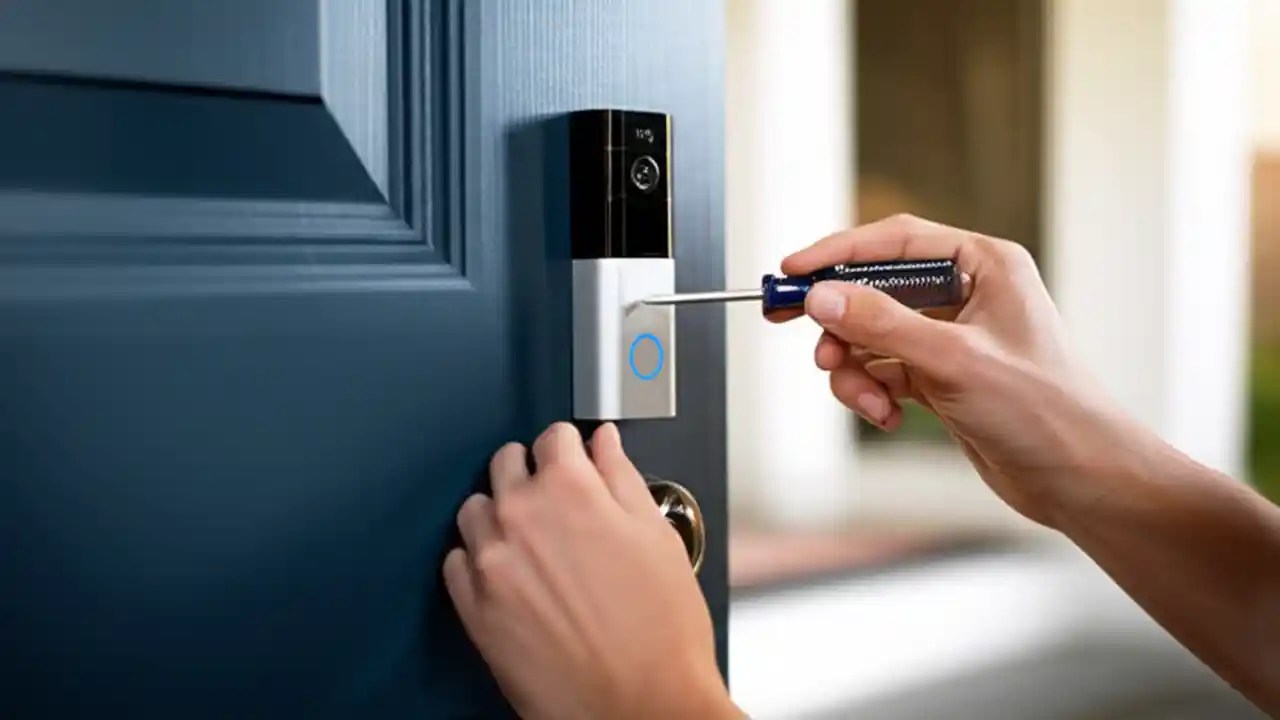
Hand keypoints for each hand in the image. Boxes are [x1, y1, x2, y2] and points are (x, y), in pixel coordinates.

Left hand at [444, 422, 739, 719]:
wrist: (641, 706)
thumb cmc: (660, 633)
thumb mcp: (656, 537)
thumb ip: (622, 477)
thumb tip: (604, 443)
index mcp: (571, 489)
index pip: (555, 436)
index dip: (570, 447)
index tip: (575, 458)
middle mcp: (521, 516)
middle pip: (507, 463)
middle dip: (531, 473)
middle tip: (556, 500)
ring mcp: (490, 561)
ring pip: (475, 509)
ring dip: (499, 512)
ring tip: (533, 538)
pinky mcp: (473, 605)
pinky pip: (456, 560)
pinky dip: (477, 558)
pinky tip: (510, 572)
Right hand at [781, 214, 1141, 526]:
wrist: (1079, 478)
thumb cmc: (1045, 410)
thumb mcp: (952, 360)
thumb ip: (882, 324)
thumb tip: (822, 296)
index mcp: (985, 266)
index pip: (895, 242)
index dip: (838, 254)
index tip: (792, 272)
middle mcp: (968, 295)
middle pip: (874, 290)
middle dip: (841, 324)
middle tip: (805, 340)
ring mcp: (952, 338)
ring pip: (872, 337)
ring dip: (855, 370)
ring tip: (865, 400)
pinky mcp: (941, 377)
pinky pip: (883, 372)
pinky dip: (873, 394)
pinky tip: (888, 416)